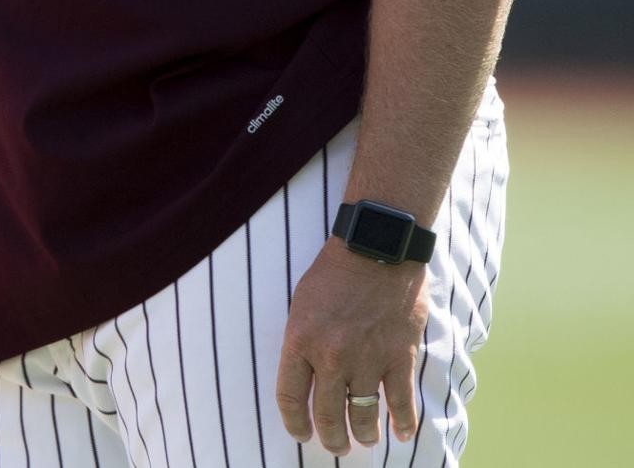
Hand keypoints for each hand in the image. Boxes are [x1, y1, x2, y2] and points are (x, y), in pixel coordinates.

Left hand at [275, 236, 428, 454]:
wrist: (376, 247)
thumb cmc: (334, 271)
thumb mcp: (302, 301)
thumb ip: (303, 339)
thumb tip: (305, 374)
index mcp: (301, 340)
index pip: (290, 397)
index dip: (295, 424)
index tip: (302, 433)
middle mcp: (331, 356)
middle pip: (328, 415)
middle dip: (332, 438)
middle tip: (337, 446)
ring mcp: (367, 359)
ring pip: (363, 416)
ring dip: (364, 434)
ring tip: (365, 439)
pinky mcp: (399, 357)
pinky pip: (401, 403)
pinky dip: (403, 423)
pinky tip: (401, 433)